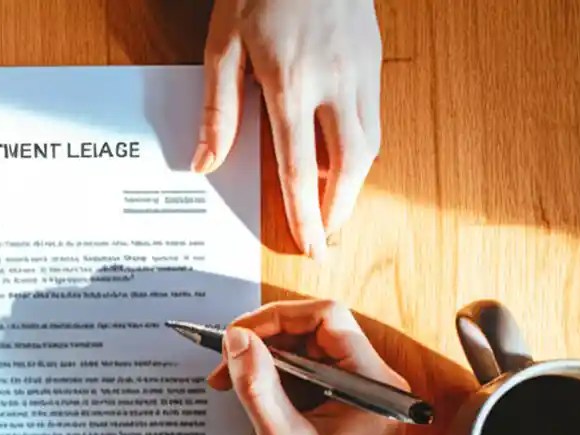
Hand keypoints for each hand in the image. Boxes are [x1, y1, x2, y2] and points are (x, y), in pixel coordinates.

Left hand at [195, 0, 381, 258]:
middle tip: (326, 236)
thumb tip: (205, 162)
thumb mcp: (223, 44)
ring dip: (355, 182)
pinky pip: (374, 116)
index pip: (301, 169)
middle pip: (350, 166)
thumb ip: (217, 108)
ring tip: (334, 204)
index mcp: (291, 84)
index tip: (309, 245)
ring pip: (370, 143)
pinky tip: (343, 157)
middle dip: (340, 209)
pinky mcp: (374, 56)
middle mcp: (335, 82)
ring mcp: (361, 69)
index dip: (305, 215)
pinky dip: (362, 147)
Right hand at [207, 300, 407, 434]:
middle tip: (225, 366)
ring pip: (308, 359)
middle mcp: (373, 382)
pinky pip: (311, 385)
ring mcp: (362, 399)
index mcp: (371, 381)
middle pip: (314, 333)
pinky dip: (280, 391)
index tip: (237, 336)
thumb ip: (259, 387)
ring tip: (234, 391)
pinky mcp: (350, 415)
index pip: (325, 317)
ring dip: (268, 369)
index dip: (276, 318)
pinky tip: (259, 417)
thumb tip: (237, 340)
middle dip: (265, 344)